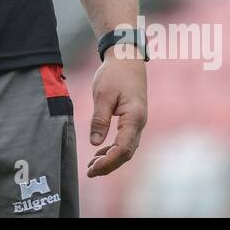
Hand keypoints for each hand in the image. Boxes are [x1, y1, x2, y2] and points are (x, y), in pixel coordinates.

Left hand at [86, 44, 147, 177]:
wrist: (127, 57)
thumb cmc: (115, 73)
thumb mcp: (103, 95)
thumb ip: (100, 119)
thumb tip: (95, 143)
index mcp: (134, 118)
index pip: (123, 148)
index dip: (108, 162)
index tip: (93, 169)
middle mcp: (139, 123)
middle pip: (126, 153)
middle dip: (109, 165)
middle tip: (89, 172)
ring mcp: (137, 122)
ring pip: (126, 148)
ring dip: (110, 158)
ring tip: (91, 166)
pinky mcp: (132, 119)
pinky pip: (124, 140)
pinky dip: (112, 149)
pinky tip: (99, 152)